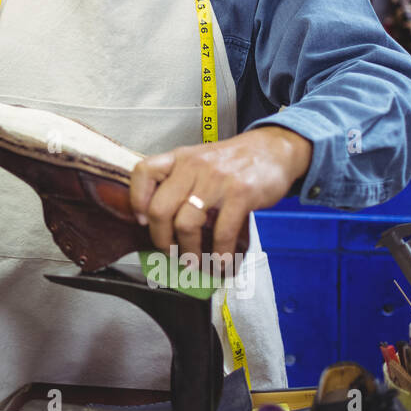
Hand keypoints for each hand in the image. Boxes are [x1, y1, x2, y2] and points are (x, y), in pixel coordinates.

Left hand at [128, 126, 312, 259]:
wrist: (274, 149)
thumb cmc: (233, 161)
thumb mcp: (199, 160)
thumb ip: (179, 181)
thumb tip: (159, 220)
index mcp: (179, 158)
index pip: (143, 172)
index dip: (137, 200)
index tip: (142, 221)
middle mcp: (193, 166)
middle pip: (160, 208)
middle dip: (161, 239)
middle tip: (169, 252)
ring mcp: (216, 180)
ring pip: (187, 224)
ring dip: (189, 251)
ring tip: (194, 261)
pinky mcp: (240, 194)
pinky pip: (222, 231)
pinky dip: (220, 253)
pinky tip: (221, 261)